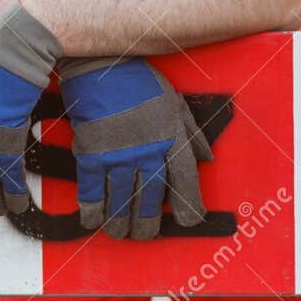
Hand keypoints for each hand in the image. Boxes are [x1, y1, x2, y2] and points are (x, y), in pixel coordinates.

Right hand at [59, 57, 212, 240]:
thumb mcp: (174, 101)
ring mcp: (120, 152)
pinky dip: (93, 209)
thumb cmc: (140, 82)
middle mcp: (149, 148)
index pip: (185, 176)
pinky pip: (93, 191)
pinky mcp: (92, 153)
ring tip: (120, 233)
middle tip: (145, 234)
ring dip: (121, 221)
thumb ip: (191, 131)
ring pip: (123, 199)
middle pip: (151, 195)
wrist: (101, 65)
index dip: (189, 202)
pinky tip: (94, 220)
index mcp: (172, 134)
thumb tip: (208, 157)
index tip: (190, 221)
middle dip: (148, 221)